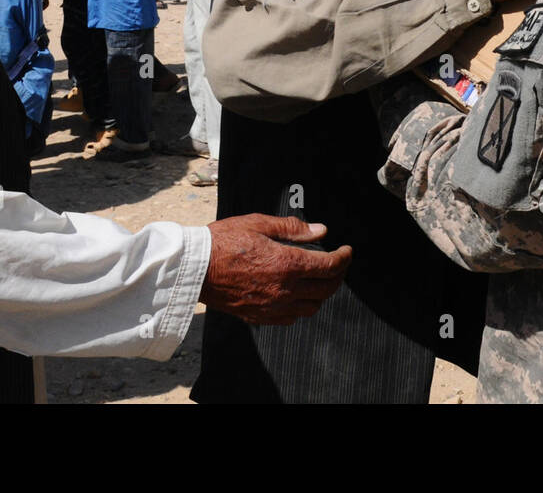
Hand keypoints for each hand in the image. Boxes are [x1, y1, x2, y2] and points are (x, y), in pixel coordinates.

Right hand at [201, 214, 351, 324]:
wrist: (196, 269)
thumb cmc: (224, 241)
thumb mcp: (259, 224)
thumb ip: (293, 229)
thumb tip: (322, 231)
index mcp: (287, 264)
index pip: (329, 266)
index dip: (344, 258)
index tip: (347, 250)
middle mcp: (285, 290)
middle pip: (326, 289)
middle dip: (338, 275)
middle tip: (338, 264)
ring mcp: (273, 307)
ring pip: (312, 307)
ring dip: (322, 294)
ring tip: (320, 280)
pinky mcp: (260, 317)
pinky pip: (292, 318)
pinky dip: (302, 307)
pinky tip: (298, 295)